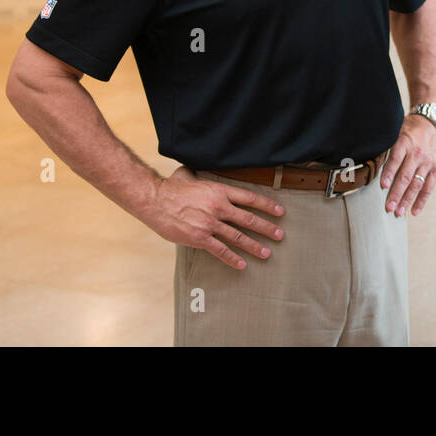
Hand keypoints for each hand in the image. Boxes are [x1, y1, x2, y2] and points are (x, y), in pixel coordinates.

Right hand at [143, 167, 284, 269]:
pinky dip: (232, 258)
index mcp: (219, 191)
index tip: (279, 212)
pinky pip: (220, 250)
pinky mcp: (200, 238)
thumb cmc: (171, 187)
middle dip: (266, 228)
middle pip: (248, 219)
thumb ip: (201, 176)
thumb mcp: (190, 175)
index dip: (266, 205)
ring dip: (254, 246)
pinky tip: (241, 264)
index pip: (249, 198)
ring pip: (238, 237)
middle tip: (280, 235)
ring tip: (266, 253)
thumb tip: (200, 170)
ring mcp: (210, 224)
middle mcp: (218, 207)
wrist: (155, 200)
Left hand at [380, 115, 435, 215]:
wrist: (434, 120)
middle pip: (405, 177)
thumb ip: (387, 146)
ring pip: (416, 185)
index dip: (389, 174)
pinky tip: (414, 211)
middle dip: (396, 194)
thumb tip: (372, 161)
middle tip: (388, 208)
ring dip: (407, 200)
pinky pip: (429, 187)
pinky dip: (422, 200)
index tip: (382, 186)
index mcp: (405, 143)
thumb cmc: (411, 127)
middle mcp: (417, 154)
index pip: (396, 160)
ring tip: (399, 212)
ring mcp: (428, 162)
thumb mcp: (397, 131)